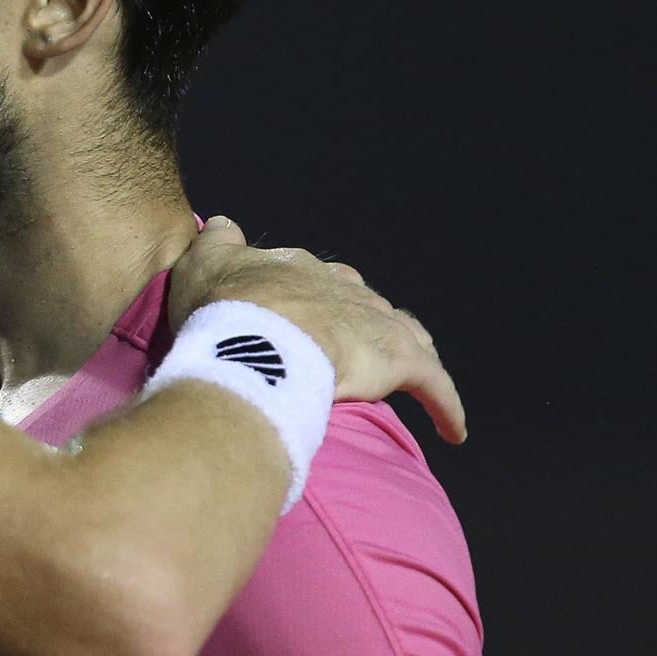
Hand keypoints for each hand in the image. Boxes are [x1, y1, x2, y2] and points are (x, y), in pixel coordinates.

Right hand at [166, 217, 465, 443]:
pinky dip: (445, 406)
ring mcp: (377, 323)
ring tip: (407, 377)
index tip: (300, 320)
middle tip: (350, 355)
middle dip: (362, 325)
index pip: (316, 279)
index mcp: (302, 269)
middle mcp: (346, 289)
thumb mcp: (204, 262)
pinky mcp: (401, 362)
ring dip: (409, 355)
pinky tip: (452, 430)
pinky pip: (435, 386)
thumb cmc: (225, 309)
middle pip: (365, 305)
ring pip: (406, 336)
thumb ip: (218, 243)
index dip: (310, 299)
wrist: (256, 340)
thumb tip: (225, 225)